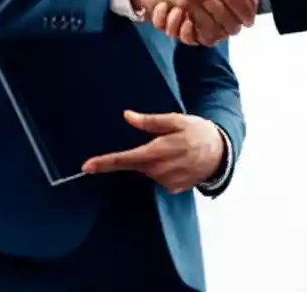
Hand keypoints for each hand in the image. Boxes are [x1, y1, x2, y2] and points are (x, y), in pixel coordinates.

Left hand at [81, 111, 225, 193]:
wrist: (220, 153)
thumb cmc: (197, 131)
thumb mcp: (175, 120)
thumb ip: (149, 121)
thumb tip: (127, 116)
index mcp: (157, 151)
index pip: (125, 159)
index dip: (104, 162)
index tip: (86, 167)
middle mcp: (159, 170)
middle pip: (136, 164)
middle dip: (140, 154)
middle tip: (162, 142)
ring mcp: (167, 182)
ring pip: (148, 171)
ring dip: (153, 161)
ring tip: (174, 150)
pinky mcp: (173, 189)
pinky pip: (159, 178)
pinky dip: (163, 170)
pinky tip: (177, 162)